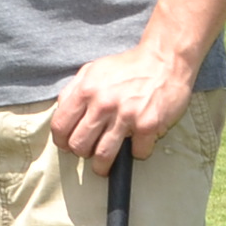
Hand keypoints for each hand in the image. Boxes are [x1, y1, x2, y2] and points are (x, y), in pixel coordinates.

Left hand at [47, 40, 191, 166]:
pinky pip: (136, 153)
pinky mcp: (148, 125)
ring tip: (104, 166)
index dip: (62, 141)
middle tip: (90, 152)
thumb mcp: (93, 70)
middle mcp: (103, 104)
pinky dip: (137, 153)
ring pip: (104, 156)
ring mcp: (126, 116)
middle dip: (82, 154)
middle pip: (79, 145)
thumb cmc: (128, 67)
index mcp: (86, 90)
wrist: (165, 60)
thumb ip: (74, 90)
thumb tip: (62, 112)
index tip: (68, 145)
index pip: (60, 126)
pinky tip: (138, 144)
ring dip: (102, 166)